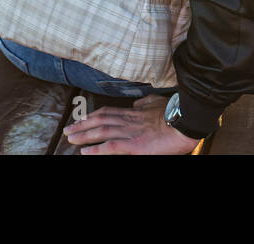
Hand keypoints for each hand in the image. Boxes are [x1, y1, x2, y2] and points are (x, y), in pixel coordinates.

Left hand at [61, 94, 200, 154]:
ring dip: (83, 135)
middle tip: (68, 130)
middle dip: (82, 125)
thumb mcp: (158, 103)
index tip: (81, 118)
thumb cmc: (175, 113)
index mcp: (134, 112)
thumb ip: (145, 104)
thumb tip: (137, 104)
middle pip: (99, 121)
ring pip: (100, 132)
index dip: (92, 115)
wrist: (185, 121)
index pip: (108, 112)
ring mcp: (129, 132)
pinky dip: (96, 149)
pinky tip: (85, 152)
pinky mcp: (133, 145)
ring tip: (70, 139)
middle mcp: (128, 120)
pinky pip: (110, 147)